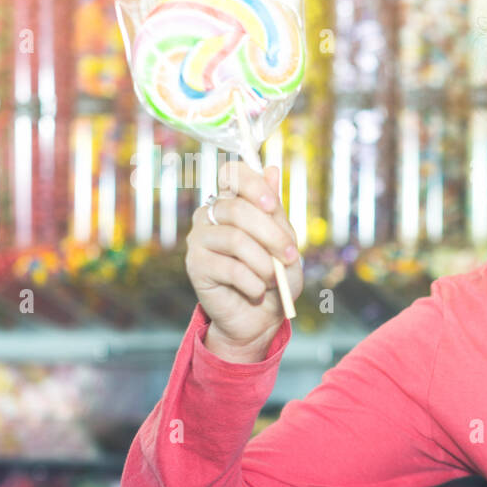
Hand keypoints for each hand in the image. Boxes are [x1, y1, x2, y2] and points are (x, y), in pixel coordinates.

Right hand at [187, 161, 302, 360]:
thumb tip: (272, 169)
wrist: (260, 317)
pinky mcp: (195, 265)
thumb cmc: (274, 276)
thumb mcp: (284, 244)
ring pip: (235, 239)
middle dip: (272, 235)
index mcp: (233, 202)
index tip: (272, 206)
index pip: (232, 173)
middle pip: (238, 209)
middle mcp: (211, 214)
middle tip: (291, 256)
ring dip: (264, 263)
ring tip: (272, 279)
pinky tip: (257, 292)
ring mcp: (199, 238)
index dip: (252, 184)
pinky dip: (253, 283)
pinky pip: (230, 268)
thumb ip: (276, 212)